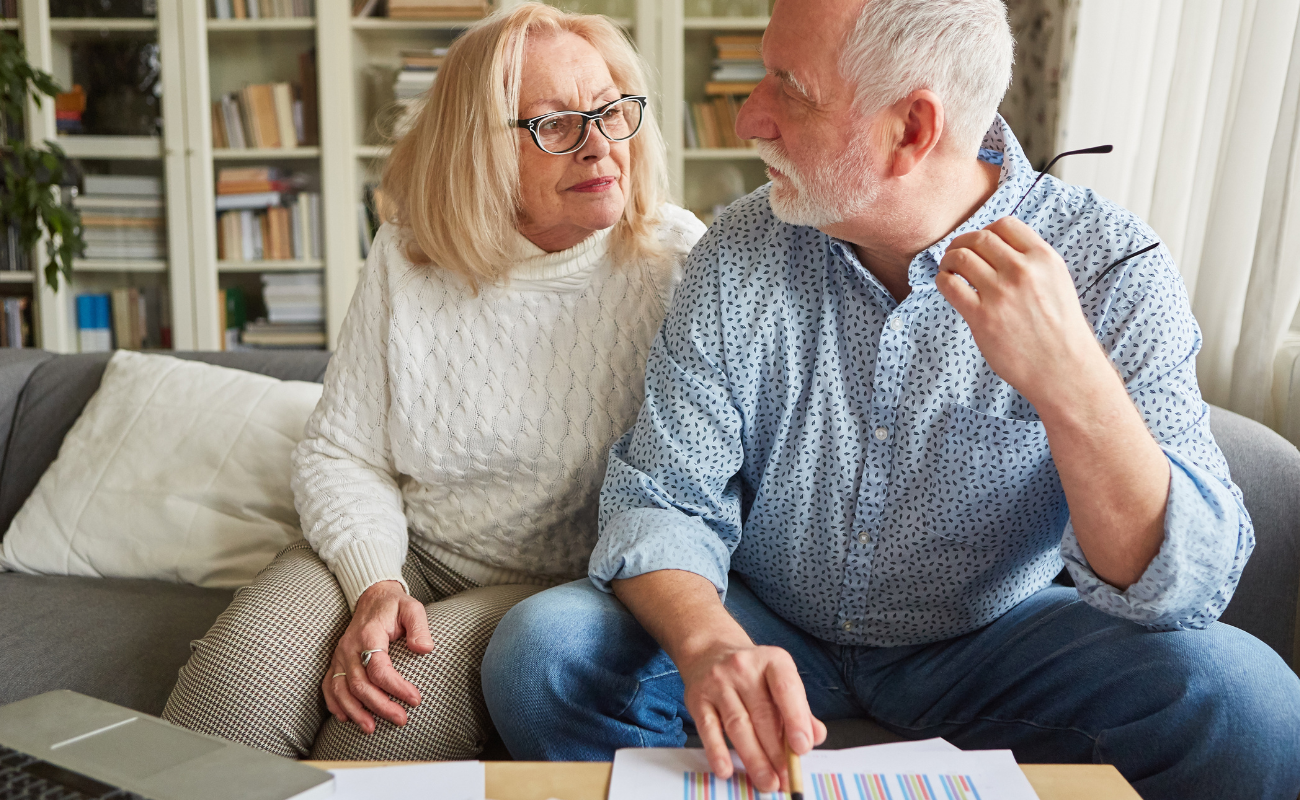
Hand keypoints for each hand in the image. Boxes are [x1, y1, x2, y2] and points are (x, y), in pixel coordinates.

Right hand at [322, 580, 432, 733]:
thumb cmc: (394, 606)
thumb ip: (419, 627)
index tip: (415, 699)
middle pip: (360, 684)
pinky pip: (329, 685)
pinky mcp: (336, 661)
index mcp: (369, 634)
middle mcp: (350, 647)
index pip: (379, 668)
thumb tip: (424, 649)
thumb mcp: (412, 608)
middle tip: (401, 719)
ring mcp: (340, 655)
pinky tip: (346, 718)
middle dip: (380, 706)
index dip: (396, 687)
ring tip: (371, 728)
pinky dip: (335, 704)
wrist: (372, 598)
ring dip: (355, 711)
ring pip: (341, 689)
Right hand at [679, 643, 826, 792]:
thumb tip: (815, 736)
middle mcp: (743, 668)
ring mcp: (718, 682)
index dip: (796, 719)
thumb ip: (800, 709)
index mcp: (772, 661)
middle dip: (777, 752)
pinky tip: (726, 769)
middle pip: (762, 715)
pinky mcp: (697, 699)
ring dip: (754, 758)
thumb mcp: (779, 680)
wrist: (710, 651)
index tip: (802, 748)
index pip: (786, 689)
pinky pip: (708, 728)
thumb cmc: (753, 673)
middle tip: (786, 777)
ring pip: (738, 725)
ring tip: (767, 780)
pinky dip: (717, 751)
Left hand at [936, 216, 1111, 409]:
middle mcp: (1023, 271)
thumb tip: (997, 247)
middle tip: (956, 254)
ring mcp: (1001, 293)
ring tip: (948, 269)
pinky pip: (950, 285)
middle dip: (962, 242)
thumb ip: (1032, 262)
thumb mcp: (1057, 282)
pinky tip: (947, 285)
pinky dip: (942, 280)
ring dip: (949, 259)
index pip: (1005, 225)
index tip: (979, 243)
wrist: (1063, 368)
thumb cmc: (1059, 329)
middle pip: (979, 238)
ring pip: (961, 258)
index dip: (986, 230)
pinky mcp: (982, 316)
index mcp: (1044, 258)